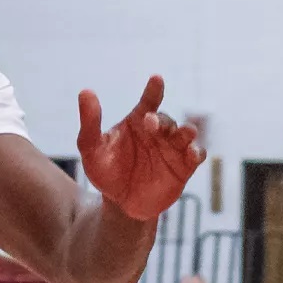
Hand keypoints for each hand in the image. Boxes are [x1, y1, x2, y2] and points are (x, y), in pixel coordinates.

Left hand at [77, 76, 204, 221]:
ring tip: (185, 132)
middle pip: (166, 120)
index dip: (154, 89)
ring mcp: (173, 149)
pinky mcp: (184, 167)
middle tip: (150, 123)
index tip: (156, 79)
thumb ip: (90, 122)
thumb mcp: (92, 149)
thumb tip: (85, 91)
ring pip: (186, 133)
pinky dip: (197, 151)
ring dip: (186, 131)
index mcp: (137, 122)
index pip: (149, 101)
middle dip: (161, 120)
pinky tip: (192, 153)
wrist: (120, 203)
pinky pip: (196, 155)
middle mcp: (158, 132)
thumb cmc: (106, 172)